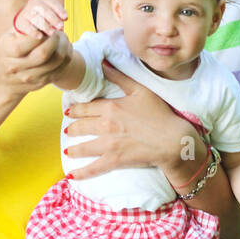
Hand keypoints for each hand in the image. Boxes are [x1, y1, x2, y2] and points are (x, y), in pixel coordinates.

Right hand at [0, 25, 74, 100]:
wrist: (4, 81)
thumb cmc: (8, 51)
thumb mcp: (8, 36)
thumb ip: (22, 25)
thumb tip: (41, 10)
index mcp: (6, 51)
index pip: (26, 41)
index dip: (39, 32)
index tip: (44, 26)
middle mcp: (17, 67)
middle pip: (43, 54)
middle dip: (54, 38)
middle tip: (57, 29)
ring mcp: (30, 77)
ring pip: (56, 61)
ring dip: (64, 45)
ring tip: (62, 35)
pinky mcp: (42, 82)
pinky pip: (62, 67)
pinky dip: (67, 54)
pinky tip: (64, 45)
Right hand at [14, 0, 67, 37]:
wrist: (25, 20)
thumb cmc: (42, 17)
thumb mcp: (50, 14)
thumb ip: (57, 17)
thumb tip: (63, 24)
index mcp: (44, 0)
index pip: (53, 3)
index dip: (60, 10)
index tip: (65, 18)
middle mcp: (34, 4)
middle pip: (44, 10)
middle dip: (53, 19)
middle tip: (60, 27)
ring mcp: (27, 12)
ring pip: (36, 18)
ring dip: (45, 26)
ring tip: (52, 33)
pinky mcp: (21, 22)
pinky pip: (28, 27)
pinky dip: (34, 32)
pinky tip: (40, 36)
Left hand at [63, 61, 205, 181]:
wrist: (172, 139)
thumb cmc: (159, 113)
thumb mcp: (140, 90)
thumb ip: (120, 77)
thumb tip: (104, 63)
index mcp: (111, 107)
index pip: (86, 108)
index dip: (75, 110)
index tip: (68, 112)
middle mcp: (106, 125)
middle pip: (81, 126)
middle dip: (72, 128)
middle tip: (67, 130)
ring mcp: (109, 144)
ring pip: (83, 146)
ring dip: (73, 148)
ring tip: (68, 150)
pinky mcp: (114, 160)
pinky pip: (93, 168)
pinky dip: (82, 172)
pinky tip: (72, 175)